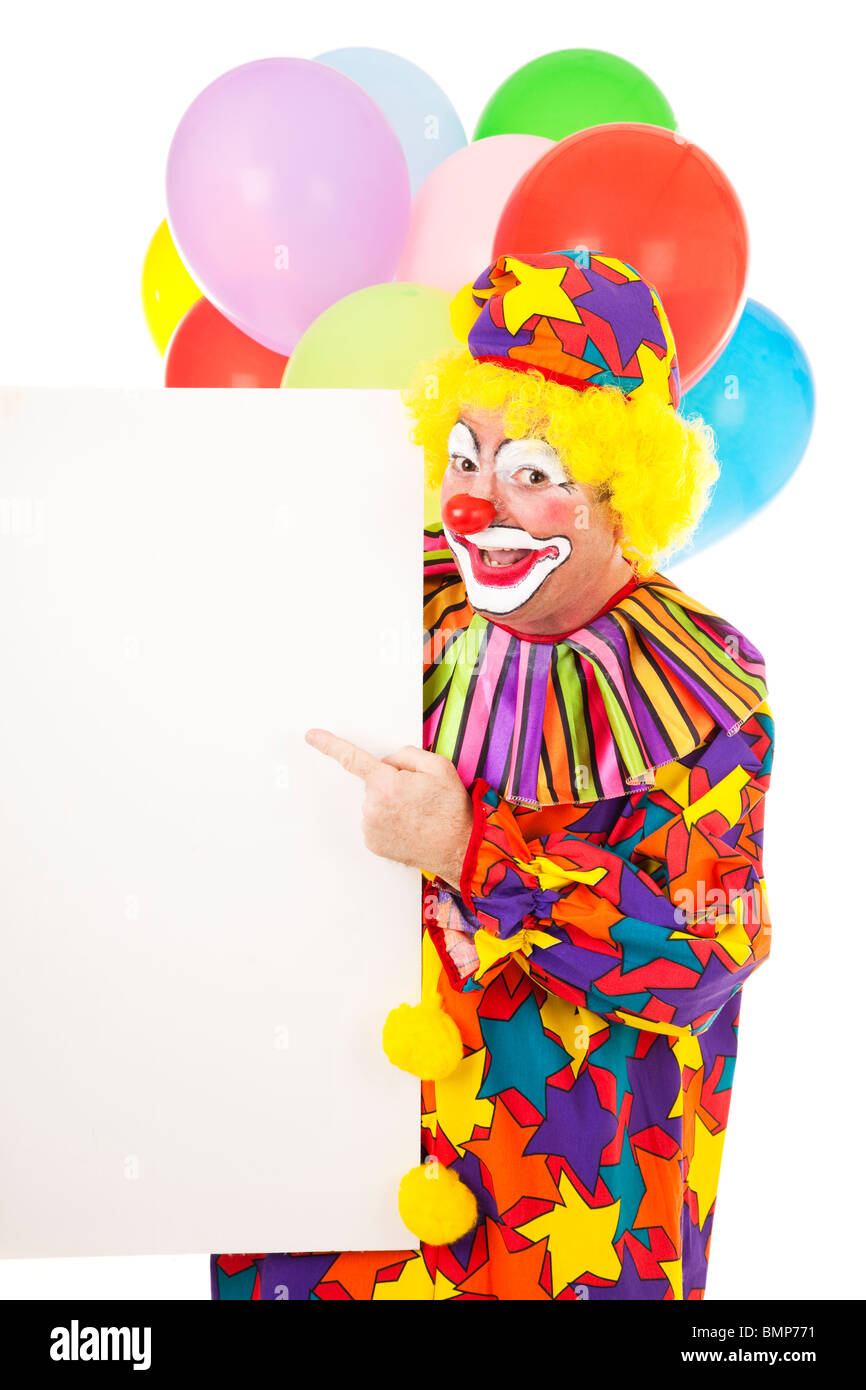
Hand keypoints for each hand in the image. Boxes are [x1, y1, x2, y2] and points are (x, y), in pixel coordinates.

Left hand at [304, 728, 474, 889]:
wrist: (459, 848)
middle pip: (373, 783)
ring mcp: (371, 828)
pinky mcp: (373, 844)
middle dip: (390, 783)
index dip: (330, 745)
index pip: (352, 759)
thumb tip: (387, 762)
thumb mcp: (439, 766)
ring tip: (417, 814)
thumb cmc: (451, 808)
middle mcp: (373, 807)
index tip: (311, 736)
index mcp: (387, 784)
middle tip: (418, 796)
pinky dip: (388, 821)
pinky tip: (409, 826)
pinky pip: (375, 822)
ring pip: (374, 803)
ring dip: (389, 804)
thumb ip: (406, 755)